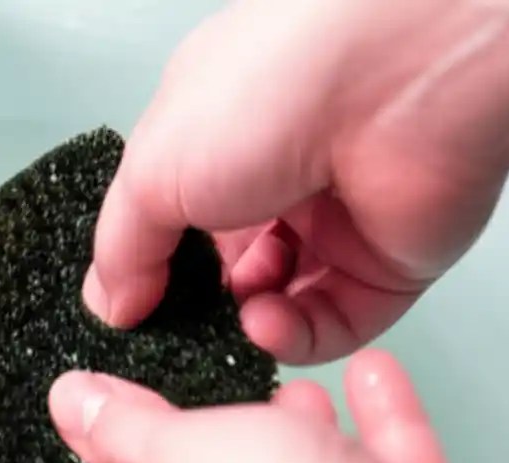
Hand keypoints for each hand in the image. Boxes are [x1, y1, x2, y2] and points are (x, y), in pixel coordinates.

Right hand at [88, 0, 508, 364]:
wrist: (397, 79)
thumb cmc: (274, 86)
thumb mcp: (152, 170)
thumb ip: (124, 249)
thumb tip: (111, 308)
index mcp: (218, 139)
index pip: (177, 223)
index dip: (152, 269)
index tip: (129, 310)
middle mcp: (281, 176)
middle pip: (228, 272)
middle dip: (201, 306)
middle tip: (178, 328)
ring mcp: (339, 224)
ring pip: (280, 306)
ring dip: (247, 324)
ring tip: (236, 320)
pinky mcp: (389, 265)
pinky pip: (334, 324)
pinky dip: (296, 335)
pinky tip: (268, 323)